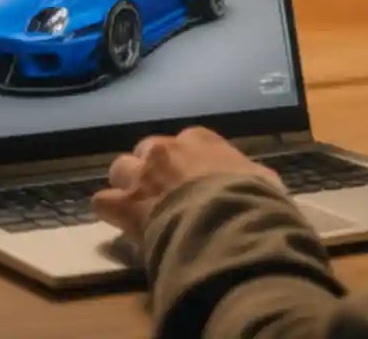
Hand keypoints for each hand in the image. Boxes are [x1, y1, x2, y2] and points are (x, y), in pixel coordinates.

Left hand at [92, 126, 283, 238]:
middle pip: (147, 151)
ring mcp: (141, 175)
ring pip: (120, 169)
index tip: (194, 180)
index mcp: (201, 140)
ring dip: (127, 187)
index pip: (187, 140)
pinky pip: (103, 201)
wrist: (229, 226)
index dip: (187, 161)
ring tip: (138, 209)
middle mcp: (166, 150)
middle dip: (152, 169)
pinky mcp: (124, 204)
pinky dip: (112, 213)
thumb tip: (256, 183)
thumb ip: (249, 175)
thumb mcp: (263, 181)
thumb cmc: (253, 201)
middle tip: (164, 195)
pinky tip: (123, 225)